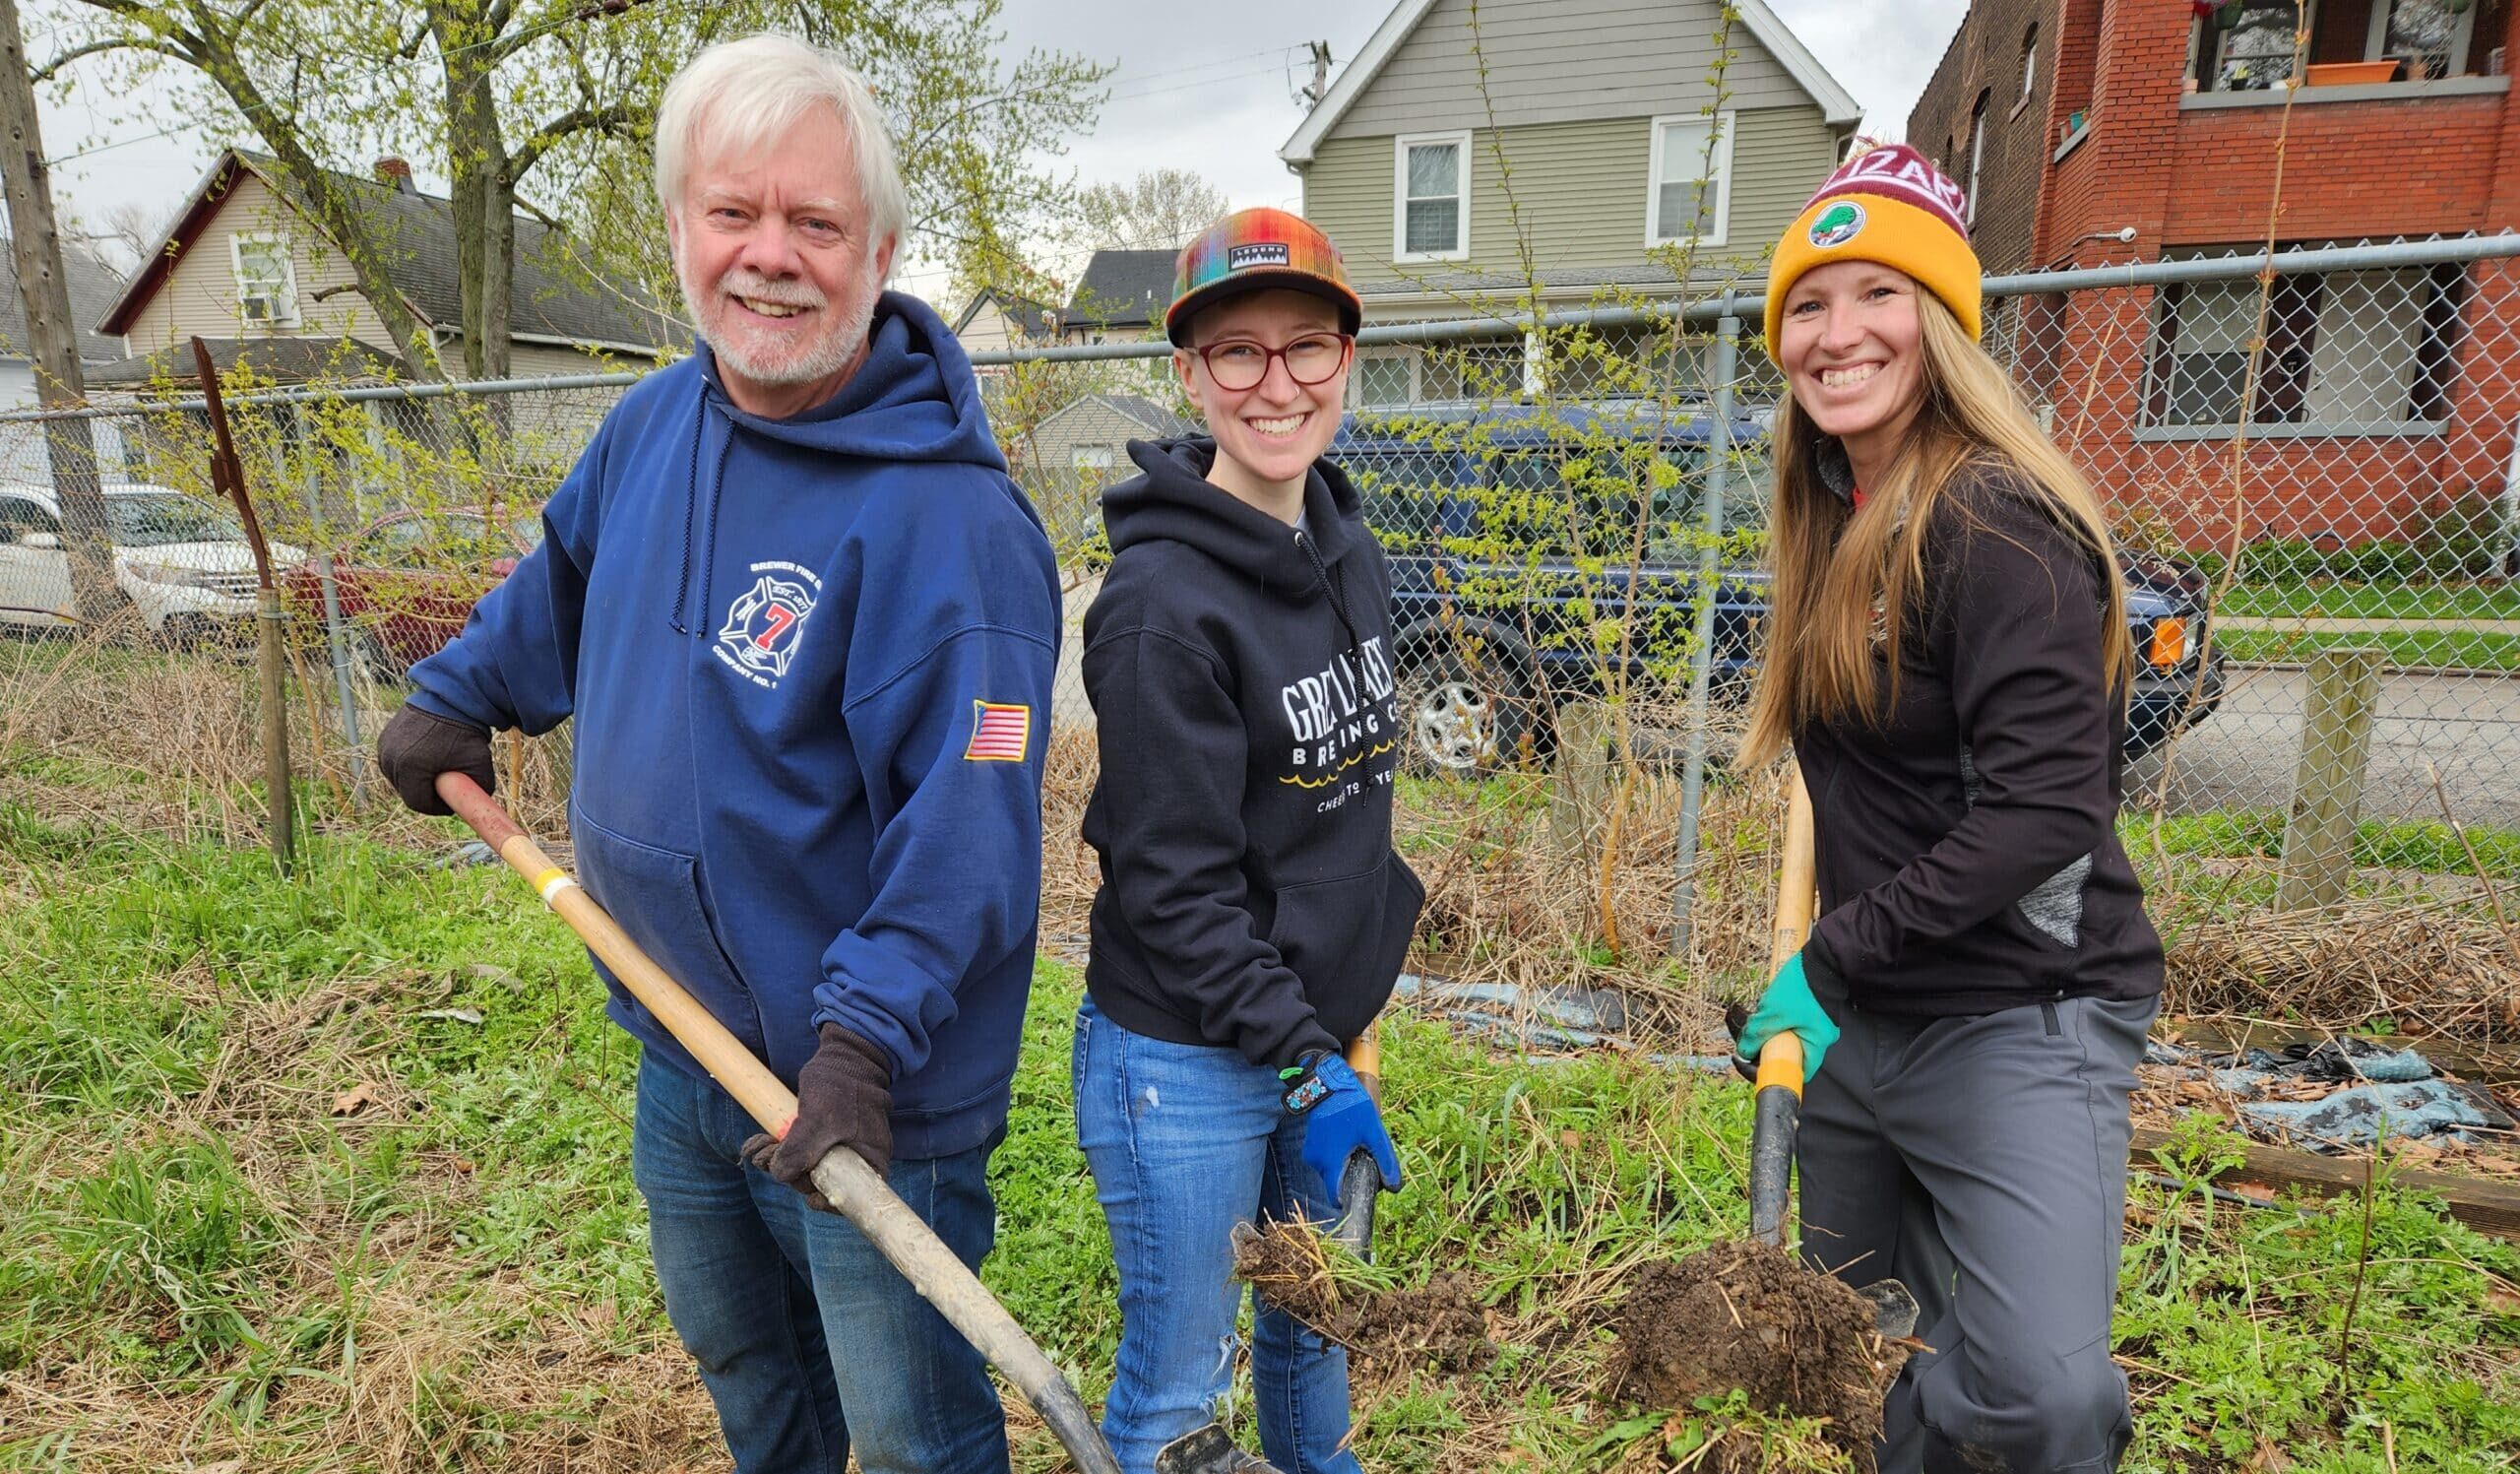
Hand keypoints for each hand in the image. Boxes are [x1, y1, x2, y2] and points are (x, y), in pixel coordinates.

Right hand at [376, 704, 494, 816]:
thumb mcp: (478, 769)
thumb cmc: (466, 734)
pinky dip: (408, 765)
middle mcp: (391, 758)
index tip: (451, 802)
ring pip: (398, 778)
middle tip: (446, 787)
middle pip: (407, 792)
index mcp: (410, 768)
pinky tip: (427, 757)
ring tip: (438, 769)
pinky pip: (394, 762)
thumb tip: (471, 811)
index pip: (418, 803)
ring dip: (416, 780)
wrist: (452, 700)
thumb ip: (476, 795)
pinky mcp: (384, 738)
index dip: (437, 807)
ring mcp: (385, 747)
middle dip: (427, 794)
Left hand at [742, 1024, 893, 1210]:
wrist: (845, 1056)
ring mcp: (837, 1148)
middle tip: (766, 1158)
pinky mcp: (820, 1136)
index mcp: (869, 1162)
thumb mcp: (819, 1120)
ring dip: (777, 1160)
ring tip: (758, 1146)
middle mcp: (856, 1160)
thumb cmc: (841, 1086)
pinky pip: (799, 1151)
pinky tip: (759, 1141)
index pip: (853, 1197)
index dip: (829, 1203)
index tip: (811, 1198)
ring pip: (805, 1167)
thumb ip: (800, 1151)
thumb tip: (780, 1175)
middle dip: (790, 1173)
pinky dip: (778, 1148)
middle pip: (821, 1182)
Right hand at [1289, 1054, 1400, 1208]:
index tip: (1360, 1196)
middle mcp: (1317, 1162)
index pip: (1335, 1197)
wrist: (1328, 1082)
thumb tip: (1395, 1186)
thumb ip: (1384, 1160)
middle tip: (1365, 1159)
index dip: (1349, 1200)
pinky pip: (1325, 1158)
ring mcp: (1311, 1152)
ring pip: (1330, 1169)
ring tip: (1356, 1143)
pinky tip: (1346, 1138)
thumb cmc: (1351, 1107)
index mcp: (1330, 1163)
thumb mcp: (1373, 1133)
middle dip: (1350, 1176)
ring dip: (1343, 1163)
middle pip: (1335, 1182)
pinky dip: (1336, 1154)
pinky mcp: (1310, 1143)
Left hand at [1733, 951, 1840, 1087]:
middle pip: (1787, 1054)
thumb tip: (1744, 1051)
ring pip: (1786, 1037)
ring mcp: (1817, 1025)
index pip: (1795, 1072)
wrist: (1821, 959)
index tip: (1752, 1062)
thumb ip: (1757, 1034)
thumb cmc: (1802, 986)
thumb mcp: (1773, 1012)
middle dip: (1765, 1046)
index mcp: (1816, 1045)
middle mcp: (1819, 1039)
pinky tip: (1768, 1005)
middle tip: (1750, 1035)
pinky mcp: (1811, 1013)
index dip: (1772, 1072)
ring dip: (1768, 1029)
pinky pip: (1790, 1023)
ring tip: (1759, 1013)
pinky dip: (1776, 1019)